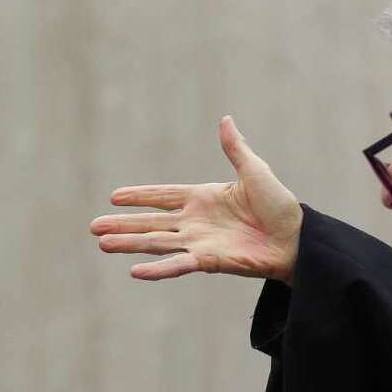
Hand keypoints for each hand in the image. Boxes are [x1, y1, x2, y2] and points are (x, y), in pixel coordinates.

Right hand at [92, 115, 301, 282]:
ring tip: (103, 244)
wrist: (297, 238)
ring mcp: (199, 242)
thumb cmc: (279, 205)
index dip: (138, 196)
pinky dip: (157, 269)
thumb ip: (236, 149)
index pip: (161, 197)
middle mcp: (194, 221)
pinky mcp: (208, 261)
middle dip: (122, 225)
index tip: (114, 198)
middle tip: (93, 227)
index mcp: (202, 198)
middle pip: (150, 222)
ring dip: (130, 244)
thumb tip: (226, 120)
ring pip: (156, 242)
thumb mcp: (255, 171)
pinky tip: (135, 271)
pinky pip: (178, 264)